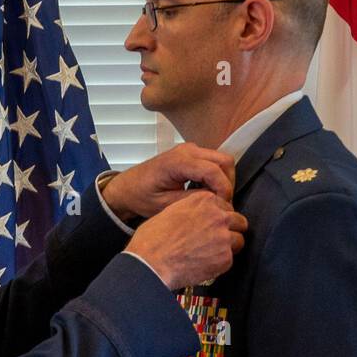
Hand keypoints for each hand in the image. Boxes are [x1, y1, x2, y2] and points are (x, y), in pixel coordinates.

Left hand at [101, 143, 235, 220]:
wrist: (128, 187)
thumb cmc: (141, 196)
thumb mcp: (165, 205)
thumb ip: (191, 201)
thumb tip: (215, 201)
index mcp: (177, 162)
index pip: (213, 170)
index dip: (224, 189)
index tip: (224, 206)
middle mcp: (186, 150)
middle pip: (224, 161)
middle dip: (228, 184)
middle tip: (222, 204)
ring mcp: (190, 149)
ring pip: (222, 160)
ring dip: (223, 180)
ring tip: (214, 200)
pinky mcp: (191, 154)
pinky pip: (213, 162)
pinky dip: (216, 176)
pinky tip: (207, 192)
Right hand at [124, 189, 246, 291]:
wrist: (151, 262)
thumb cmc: (153, 241)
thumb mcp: (171, 211)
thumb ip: (192, 211)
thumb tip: (198, 219)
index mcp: (204, 201)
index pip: (225, 206)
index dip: (220, 218)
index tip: (214, 226)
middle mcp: (217, 216)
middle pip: (238, 221)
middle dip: (230, 231)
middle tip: (217, 241)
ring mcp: (223, 237)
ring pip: (239, 240)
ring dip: (228, 248)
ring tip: (212, 255)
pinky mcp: (225, 258)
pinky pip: (230, 260)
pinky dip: (220, 264)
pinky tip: (205, 265)